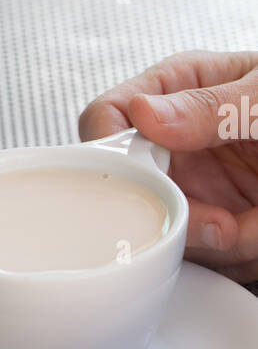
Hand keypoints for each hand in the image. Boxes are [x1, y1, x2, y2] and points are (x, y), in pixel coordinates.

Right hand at [79, 50, 257, 280]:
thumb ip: (209, 106)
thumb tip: (143, 115)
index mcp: (174, 91)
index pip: (105, 120)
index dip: (111, 152)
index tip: (142, 177)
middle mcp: (175, 143)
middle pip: (130, 191)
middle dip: (181, 216)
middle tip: (225, 225)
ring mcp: (194, 188)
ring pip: (170, 234)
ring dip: (224, 241)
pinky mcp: (218, 227)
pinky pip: (209, 257)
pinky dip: (243, 255)